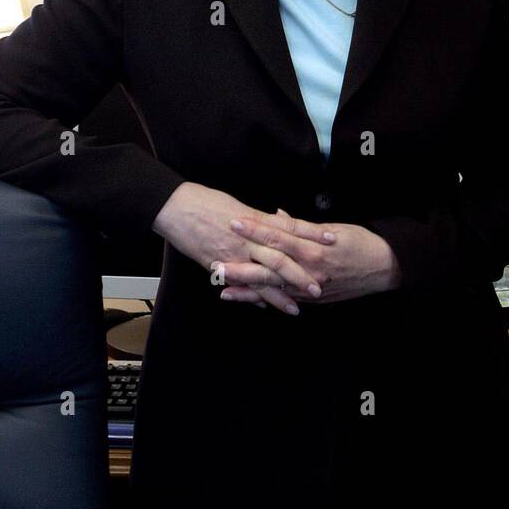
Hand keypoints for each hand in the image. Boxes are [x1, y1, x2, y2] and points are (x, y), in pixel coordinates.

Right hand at [151, 183, 335, 316]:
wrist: (177, 207)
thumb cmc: (206, 201)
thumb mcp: (238, 205)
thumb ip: (260, 219)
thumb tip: (279, 221)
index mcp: (255, 220)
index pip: (290, 227)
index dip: (312, 233)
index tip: (332, 239)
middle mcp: (248, 238)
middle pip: (282, 256)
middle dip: (302, 272)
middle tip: (322, 285)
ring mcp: (233, 253)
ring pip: (263, 276)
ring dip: (281, 293)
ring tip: (298, 307)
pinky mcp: (218, 265)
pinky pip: (240, 283)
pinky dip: (254, 295)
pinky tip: (266, 306)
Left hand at [220, 210, 401, 307]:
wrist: (383, 269)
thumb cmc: (360, 243)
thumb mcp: (333, 229)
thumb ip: (301, 226)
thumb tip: (276, 215)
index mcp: (312, 248)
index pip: (277, 236)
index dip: (254, 229)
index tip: (233, 222)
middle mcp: (308, 270)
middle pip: (268, 266)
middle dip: (241, 264)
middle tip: (215, 261)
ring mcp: (309, 287)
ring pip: (272, 288)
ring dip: (246, 287)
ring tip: (222, 285)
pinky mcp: (312, 299)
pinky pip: (284, 299)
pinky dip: (264, 300)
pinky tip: (246, 300)